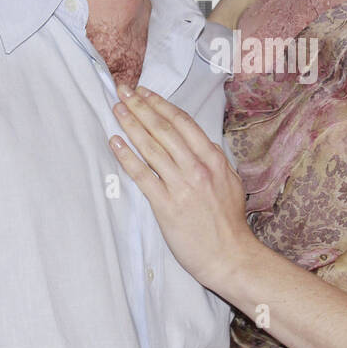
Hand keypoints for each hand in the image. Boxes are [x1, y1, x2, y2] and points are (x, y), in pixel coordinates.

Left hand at [109, 85, 255, 292]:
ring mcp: (182, 186)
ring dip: (131, 125)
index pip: (183, 123)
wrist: (230, 256)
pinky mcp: (166, 205)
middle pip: (164, 129)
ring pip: (152, 147)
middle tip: (123, 90)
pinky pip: (143, 175)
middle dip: (141, 107)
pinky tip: (115, 143)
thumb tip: (197, 144)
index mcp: (214, 160)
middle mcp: (198, 168)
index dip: (161, 105)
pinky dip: (127, 157)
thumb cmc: (229, 224)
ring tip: (116, 109)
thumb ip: (213, 161)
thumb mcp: (230, 183)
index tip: (145, 92)